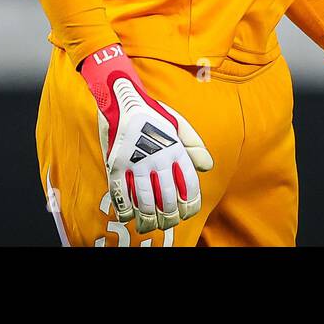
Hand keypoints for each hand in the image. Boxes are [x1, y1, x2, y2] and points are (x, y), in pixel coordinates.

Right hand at [81, 44, 213, 233]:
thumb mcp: (178, 122)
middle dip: (169, 216)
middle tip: (168, 223)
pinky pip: (121, 193)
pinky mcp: (116, 163)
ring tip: (149, 226)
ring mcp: (136, 161)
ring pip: (145, 201)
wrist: (122, 97)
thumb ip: (194, 144)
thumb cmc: (151, 112)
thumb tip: (207, 166)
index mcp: (175, 148)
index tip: (187, 213)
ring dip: (148, 219)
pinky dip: (125, 209)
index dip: (190, 204)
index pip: (188, 184)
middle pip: (167, 198)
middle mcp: (158, 157)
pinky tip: (128, 216)